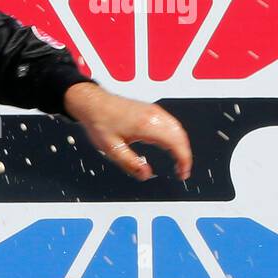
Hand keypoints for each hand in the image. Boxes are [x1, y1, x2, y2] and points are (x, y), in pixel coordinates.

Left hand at [63, 82, 192, 181]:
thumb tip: (146, 175)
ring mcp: (153, 111)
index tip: (182, 174)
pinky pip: (170, 123)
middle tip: (181, 171)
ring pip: (177, 129)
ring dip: (181, 145)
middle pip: (180, 136)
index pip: (176, 143)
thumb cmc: (100, 122)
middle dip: (185, 154)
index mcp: (147, 125)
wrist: (92, 103)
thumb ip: (130, 163)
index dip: (184, 160)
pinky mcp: (150, 110)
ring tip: (178, 161)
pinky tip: (170, 146)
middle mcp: (154, 116)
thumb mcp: (112, 148)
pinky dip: (175, 136)